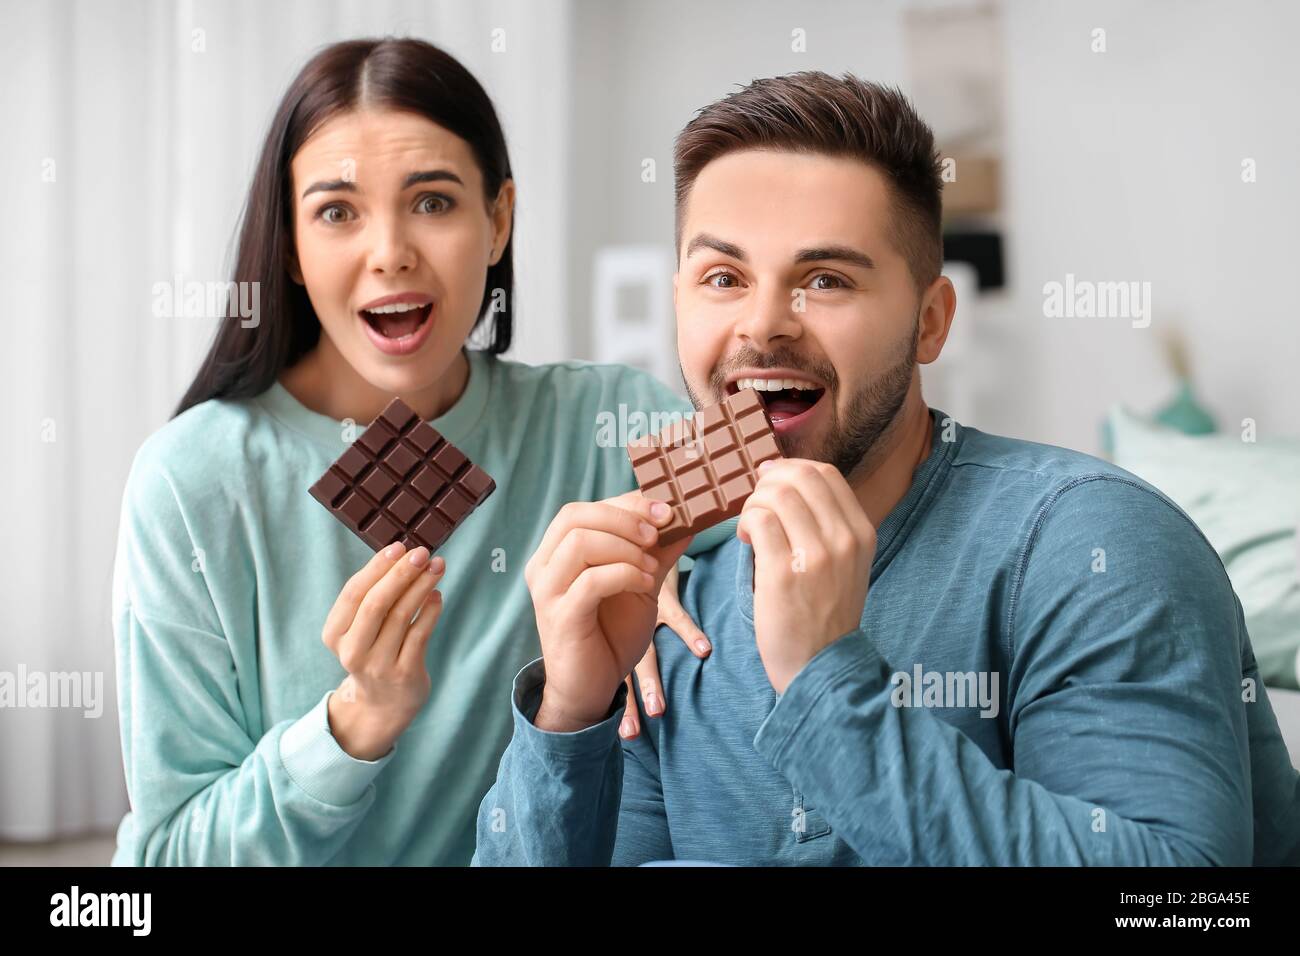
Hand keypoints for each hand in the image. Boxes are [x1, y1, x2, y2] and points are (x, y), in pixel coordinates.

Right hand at [322, 542, 444, 759]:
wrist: (381, 706)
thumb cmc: (372, 653)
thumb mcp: (359, 630)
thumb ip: (372, 598)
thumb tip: (402, 555)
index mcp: (335, 635)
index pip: (353, 594)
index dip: (376, 567)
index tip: (398, 547)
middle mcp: (353, 651)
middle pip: (377, 603)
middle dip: (402, 573)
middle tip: (422, 552)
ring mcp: (379, 665)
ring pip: (401, 616)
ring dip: (422, 586)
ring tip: (437, 566)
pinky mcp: (405, 673)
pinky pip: (420, 634)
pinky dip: (430, 610)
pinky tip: (437, 595)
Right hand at [525, 493, 689, 731]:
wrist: (590, 690)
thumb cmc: (610, 635)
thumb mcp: (639, 585)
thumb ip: (657, 554)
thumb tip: (685, 519)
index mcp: (556, 553)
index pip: (585, 509)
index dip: (626, 504)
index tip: (666, 511)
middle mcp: (544, 566)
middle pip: (575, 516)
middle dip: (624, 517)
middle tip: (658, 532)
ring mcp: (548, 591)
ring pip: (579, 542)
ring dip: (625, 548)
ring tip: (651, 567)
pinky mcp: (561, 617)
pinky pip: (590, 581)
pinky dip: (624, 574)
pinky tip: (645, 585)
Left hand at [620, 562, 712, 739]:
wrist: (648, 536)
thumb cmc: (640, 569)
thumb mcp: (637, 600)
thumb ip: (643, 625)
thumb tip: (656, 660)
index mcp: (614, 630)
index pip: (611, 669)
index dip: (618, 701)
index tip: (623, 736)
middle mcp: (624, 627)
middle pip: (624, 672)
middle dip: (628, 702)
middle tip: (629, 734)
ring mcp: (643, 613)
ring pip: (646, 651)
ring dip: (651, 681)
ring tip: (655, 711)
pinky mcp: (663, 595)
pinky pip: (677, 615)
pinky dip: (690, 632)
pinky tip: (703, 651)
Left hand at [737, 459, 875, 694]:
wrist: (819, 665)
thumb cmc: (824, 612)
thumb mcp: (845, 563)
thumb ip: (826, 523)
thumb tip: (783, 477)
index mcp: (861, 533)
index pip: (825, 474)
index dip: (791, 469)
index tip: (771, 482)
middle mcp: (844, 539)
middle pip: (799, 477)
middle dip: (768, 483)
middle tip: (756, 506)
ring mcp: (816, 555)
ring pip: (776, 495)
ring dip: (753, 504)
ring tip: (750, 528)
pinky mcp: (784, 572)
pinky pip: (759, 521)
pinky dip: (745, 523)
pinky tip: (745, 541)